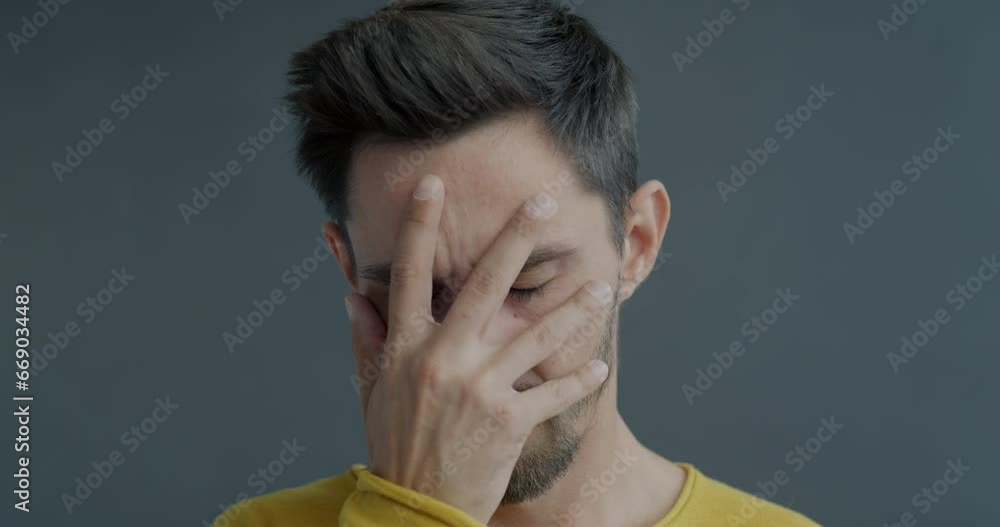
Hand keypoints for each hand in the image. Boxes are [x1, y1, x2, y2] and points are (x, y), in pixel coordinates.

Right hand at [345, 174, 612, 522]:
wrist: (414, 508)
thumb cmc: (394, 444)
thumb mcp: (371, 391)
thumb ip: (366, 340)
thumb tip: (353, 296)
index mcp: (405, 347)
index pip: (407, 274)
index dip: (418, 226)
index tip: (433, 185)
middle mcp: (442, 359)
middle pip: (484, 285)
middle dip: (516, 238)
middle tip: (544, 201)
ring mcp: (477, 389)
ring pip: (535, 335)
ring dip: (572, 309)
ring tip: (601, 287)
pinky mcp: (507, 422)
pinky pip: (552, 392)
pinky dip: (578, 381)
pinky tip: (599, 368)